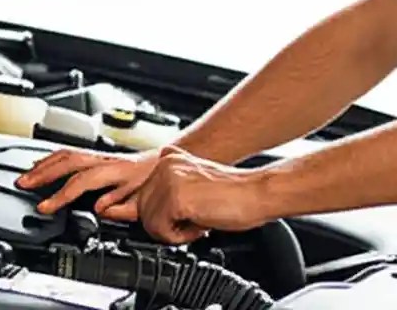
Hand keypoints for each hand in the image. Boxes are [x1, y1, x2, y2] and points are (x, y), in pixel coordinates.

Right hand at [16, 147, 159, 220]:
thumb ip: (122, 204)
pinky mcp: (100, 155)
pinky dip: (54, 158)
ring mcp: (102, 155)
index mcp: (118, 171)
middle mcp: (107, 160)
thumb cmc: (158, 181)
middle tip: (24, 184)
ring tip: (26, 175)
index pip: (82, 181)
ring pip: (69, 154)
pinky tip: (44, 164)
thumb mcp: (145, 199)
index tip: (45, 206)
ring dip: (45, 164)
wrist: (168, 161)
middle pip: (69, 162)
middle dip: (44, 173)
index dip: (61, 194)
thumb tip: (99, 209)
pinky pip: (73, 153)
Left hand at [135, 146, 274, 244]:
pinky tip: (200, 227)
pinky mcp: (176, 198)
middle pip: (143, 210)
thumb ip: (168, 188)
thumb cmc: (234, 194)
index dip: (164, 214)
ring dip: (173, 232)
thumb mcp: (193, 183)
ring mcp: (169, 179)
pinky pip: (161, 230)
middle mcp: (165, 164)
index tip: (185, 215)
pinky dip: (179, 238)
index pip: (143, 196)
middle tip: (193, 223)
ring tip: (197, 224)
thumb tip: (138, 210)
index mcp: (168, 157)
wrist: (258, 194)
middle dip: (166, 225)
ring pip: (149, 222)